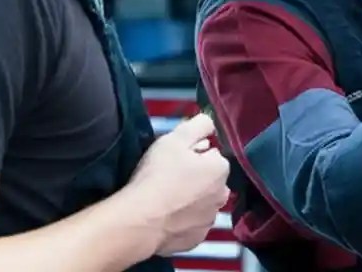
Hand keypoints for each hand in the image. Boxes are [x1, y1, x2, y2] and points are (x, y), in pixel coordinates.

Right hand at [126, 113, 231, 255]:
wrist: (140, 220)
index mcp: (220, 169)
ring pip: (202, 202)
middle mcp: (222, 195)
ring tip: (165, 198)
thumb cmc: (157, 176)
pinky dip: (183, 220)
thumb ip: (198, 125)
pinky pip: (192, 223)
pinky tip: (166, 216)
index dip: (193, 154)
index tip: (176, 159)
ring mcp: (209, 219)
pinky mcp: (196, 238)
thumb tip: (210, 123)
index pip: (212, 154)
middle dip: (195, 176)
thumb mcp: (174, 139)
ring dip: (191, 199)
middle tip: (168, 177)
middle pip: (209, 179)